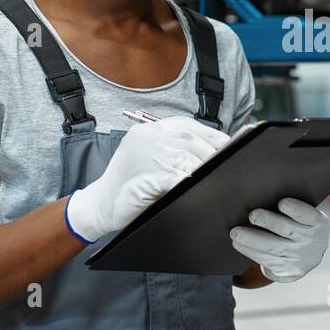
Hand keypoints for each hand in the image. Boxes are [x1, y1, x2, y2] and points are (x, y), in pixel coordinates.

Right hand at [66, 116, 229, 243]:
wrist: (100, 205)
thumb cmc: (129, 185)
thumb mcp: (149, 158)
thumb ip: (173, 150)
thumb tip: (211, 151)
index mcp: (147, 130)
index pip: (186, 125)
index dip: (210, 133)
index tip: (228, 143)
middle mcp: (146, 137)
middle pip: (190, 139)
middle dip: (213, 152)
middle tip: (229, 163)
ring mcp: (145, 154)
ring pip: (187, 156)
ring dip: (205, 167)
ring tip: (218, 175)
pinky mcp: (147, 175)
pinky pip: (178, 176)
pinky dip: (192, 180)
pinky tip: (200, 186)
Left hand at [230, 197, 329, 282]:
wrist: (308, 255)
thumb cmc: (298, 224)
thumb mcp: (304, 216)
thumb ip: (290, 207)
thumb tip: (261, 194)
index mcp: (318, 223)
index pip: (308, 215)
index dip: (296, 209)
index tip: (281, 202)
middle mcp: (311, 242)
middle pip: (288, 231)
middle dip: (269, 222)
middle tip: (252, 215)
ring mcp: (299, 258)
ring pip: (274, 248)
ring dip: (252, 240)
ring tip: (236, 232)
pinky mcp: (287, 271)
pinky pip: (266, 260)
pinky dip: (250, 251)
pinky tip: (238, 243)